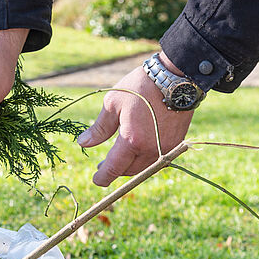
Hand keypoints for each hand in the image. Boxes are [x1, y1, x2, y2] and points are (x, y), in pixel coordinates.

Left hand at [77, 54, 194, 186]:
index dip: (103, 177)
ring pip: (144, 167)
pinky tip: (137, 150)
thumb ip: (99, 128)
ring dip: (130, 165)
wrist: (175, 79)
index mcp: (131, 141)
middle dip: (115, 170)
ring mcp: (165, 148)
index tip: (96, 180)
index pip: (114, 169)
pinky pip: (157, 159)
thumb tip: (83, 143)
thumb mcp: (113, 104)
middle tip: (103, 165)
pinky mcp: (175, 143)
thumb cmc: (140, 88)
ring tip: (119, 158)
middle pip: (129, 171)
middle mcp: (150, 150)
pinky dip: (145, 159)